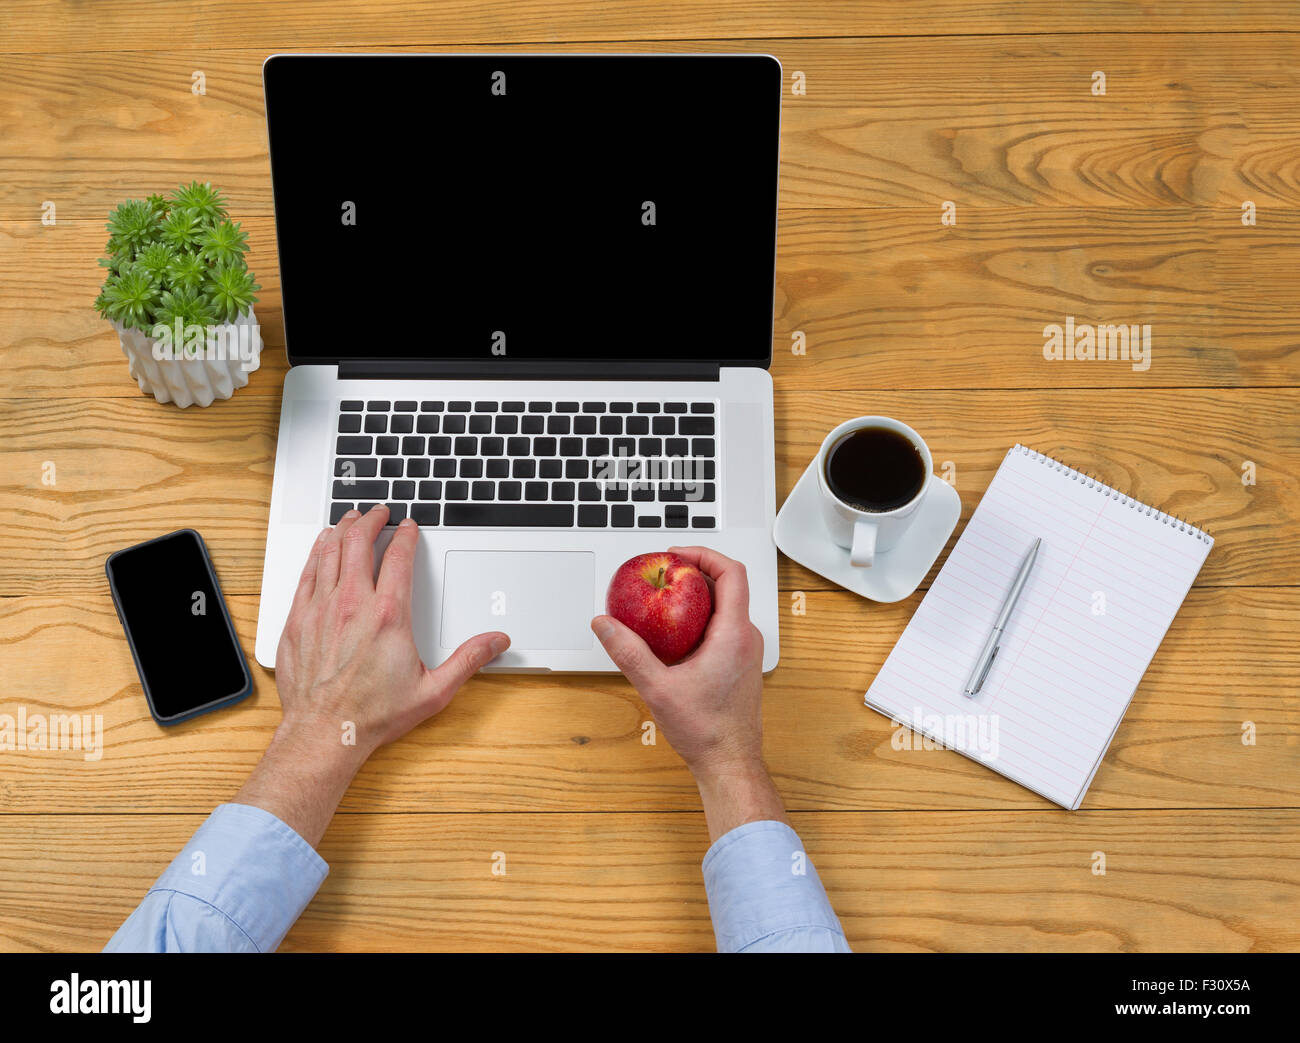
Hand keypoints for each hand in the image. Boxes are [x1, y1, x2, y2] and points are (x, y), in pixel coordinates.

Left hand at [275, 505, 508, 755]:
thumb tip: (496, 642)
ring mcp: (321, 609)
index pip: (398, 557)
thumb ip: (468, 660)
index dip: (405, 536)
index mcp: (389, 615)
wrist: (325, 732)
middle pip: (359, 542)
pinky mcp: (298, 620)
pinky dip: (316, 553)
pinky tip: (322, 546)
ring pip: (330, 551)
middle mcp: (353, 604)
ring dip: (342, 530)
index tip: (409, 528)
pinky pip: (306, 573)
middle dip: (371, 521)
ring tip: (350, 519)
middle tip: (378, 513)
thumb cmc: (373, 714)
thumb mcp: (434, 690)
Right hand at [592, 545, 763, 774]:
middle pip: (727, 585)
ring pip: (725, 606)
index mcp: (734, 634)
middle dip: (694, 572)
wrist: (730, 762)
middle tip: (662, 571)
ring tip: (663, 598)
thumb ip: (628, 653)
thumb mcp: (658, 688)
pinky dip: (699, 618)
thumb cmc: (706, 731)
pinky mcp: (740, 662)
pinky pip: (722, 626)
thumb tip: (605, 625)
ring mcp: (746, 650)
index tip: (675, 555)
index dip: (704, 553)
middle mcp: (746, 637)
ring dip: (695, 596)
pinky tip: (672, 632)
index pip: (732, 573)